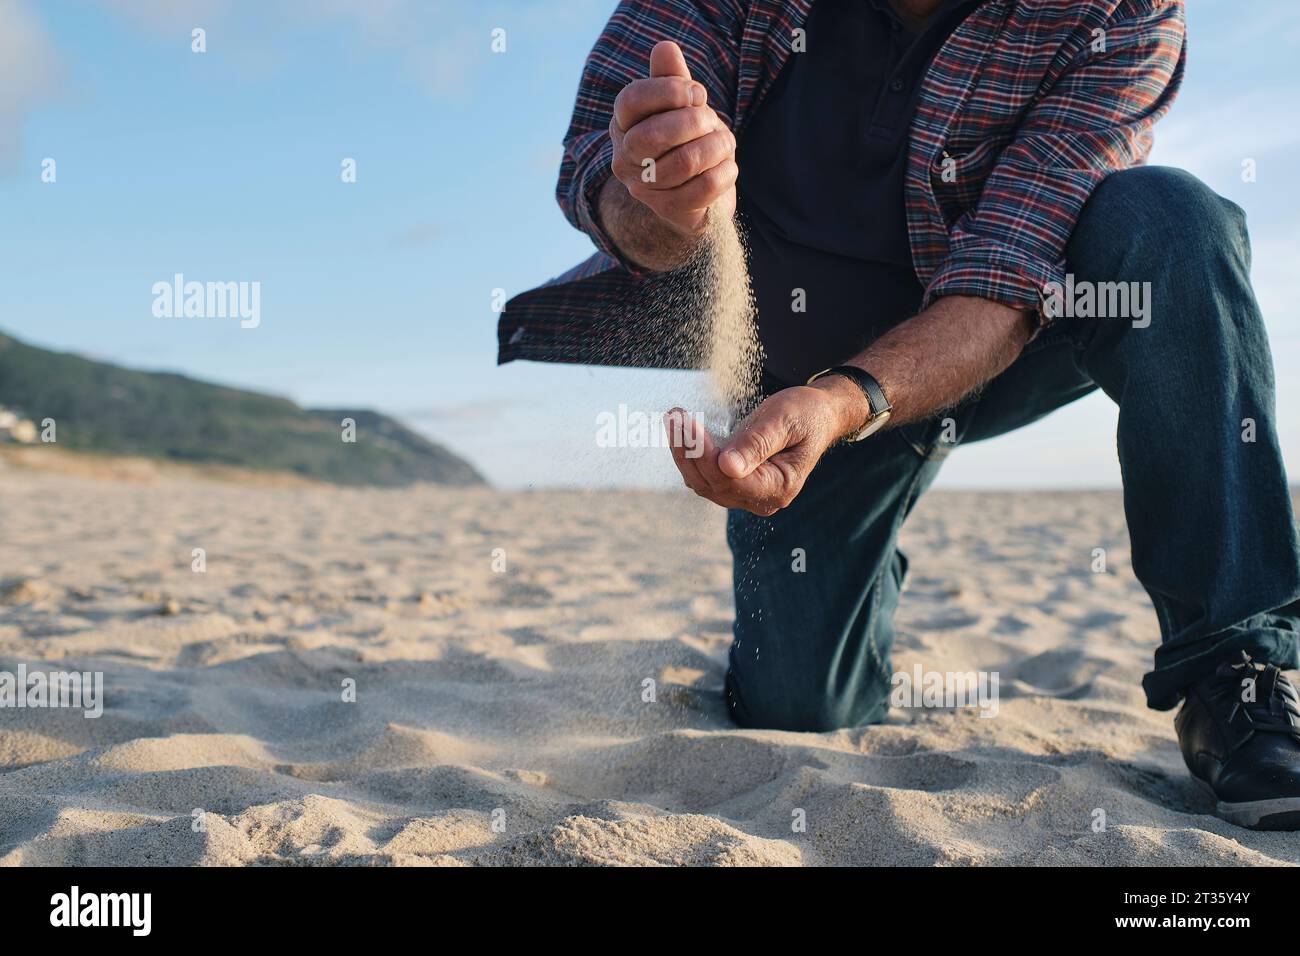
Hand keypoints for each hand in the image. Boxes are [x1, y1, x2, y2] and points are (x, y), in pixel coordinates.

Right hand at [608, 40, 737, 237]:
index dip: (668, 91)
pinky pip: (704, 187)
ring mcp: (645, 188)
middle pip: (653, 135)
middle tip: (711, 119)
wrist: (693, 195)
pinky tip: (728, 164)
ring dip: (716, 146)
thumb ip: (672, 77)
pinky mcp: (671, 210)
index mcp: (622, 124)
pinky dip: (726, 171)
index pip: (631, 100)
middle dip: (694, 122)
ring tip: (725, 142)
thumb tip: (664, 48)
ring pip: (685, 162)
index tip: (697, 94)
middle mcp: (624, 158)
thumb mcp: (679, 104)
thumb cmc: (684, 138)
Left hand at [665, 379, 869, 515]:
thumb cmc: (806, 415)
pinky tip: (682, 431)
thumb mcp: (784, 421)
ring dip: (685, 452)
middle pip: (712, 484)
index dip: (704, 454)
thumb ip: (757, 444)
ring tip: (674, 419)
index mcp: (779, 487)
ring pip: (703, 482)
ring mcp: (747, 494)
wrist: (818, 415)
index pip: (730, 479)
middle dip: (689, 450)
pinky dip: (691, 455)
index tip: (687, 423)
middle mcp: (762, 499)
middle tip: (675, 415)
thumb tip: (726, 467)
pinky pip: (705, 477)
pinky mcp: (736, 484)